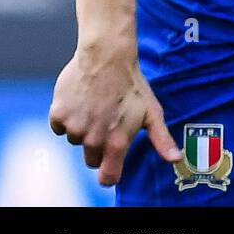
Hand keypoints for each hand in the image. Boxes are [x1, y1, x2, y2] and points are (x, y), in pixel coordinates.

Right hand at [49, 42, 180, 185]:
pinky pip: (58, 127)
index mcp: (117, 142)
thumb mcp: (151, 112)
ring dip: (80, 130)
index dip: (108, 176)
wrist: (105, 57)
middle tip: (103, 124)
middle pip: (90, 158)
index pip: (108, 176)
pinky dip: (64, 118)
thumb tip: (175, 160)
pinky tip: (76, 104)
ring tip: (91, 109)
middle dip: (96, 147)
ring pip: (74, 140)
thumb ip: (162, 139)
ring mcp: (74, 126)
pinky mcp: (58, 114)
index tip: (108, 171)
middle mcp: (94, 139)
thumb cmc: (131, 84)